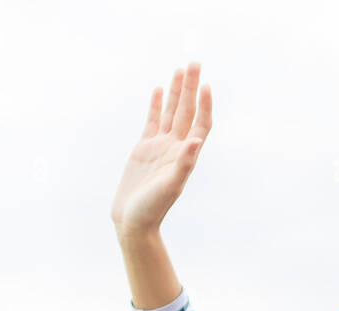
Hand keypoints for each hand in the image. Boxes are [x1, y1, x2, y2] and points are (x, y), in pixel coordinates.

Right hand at [110, 61, 211, 243]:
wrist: (133, 220)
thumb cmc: (153, 208)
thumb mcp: (170, 186)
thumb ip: (184, 163)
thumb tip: (195, 141)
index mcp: (186, 156)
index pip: (200, 123)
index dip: (204, 105)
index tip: (205, 84)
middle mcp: (176, 148)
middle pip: (186, 111)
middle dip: (190, 87)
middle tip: (194, 62)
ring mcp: (160, 147)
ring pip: (170, 112)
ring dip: (176, 91)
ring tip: (179, 69)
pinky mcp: (144, 148)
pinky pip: (152, 121)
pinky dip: (156, 105)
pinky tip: (158, 90)